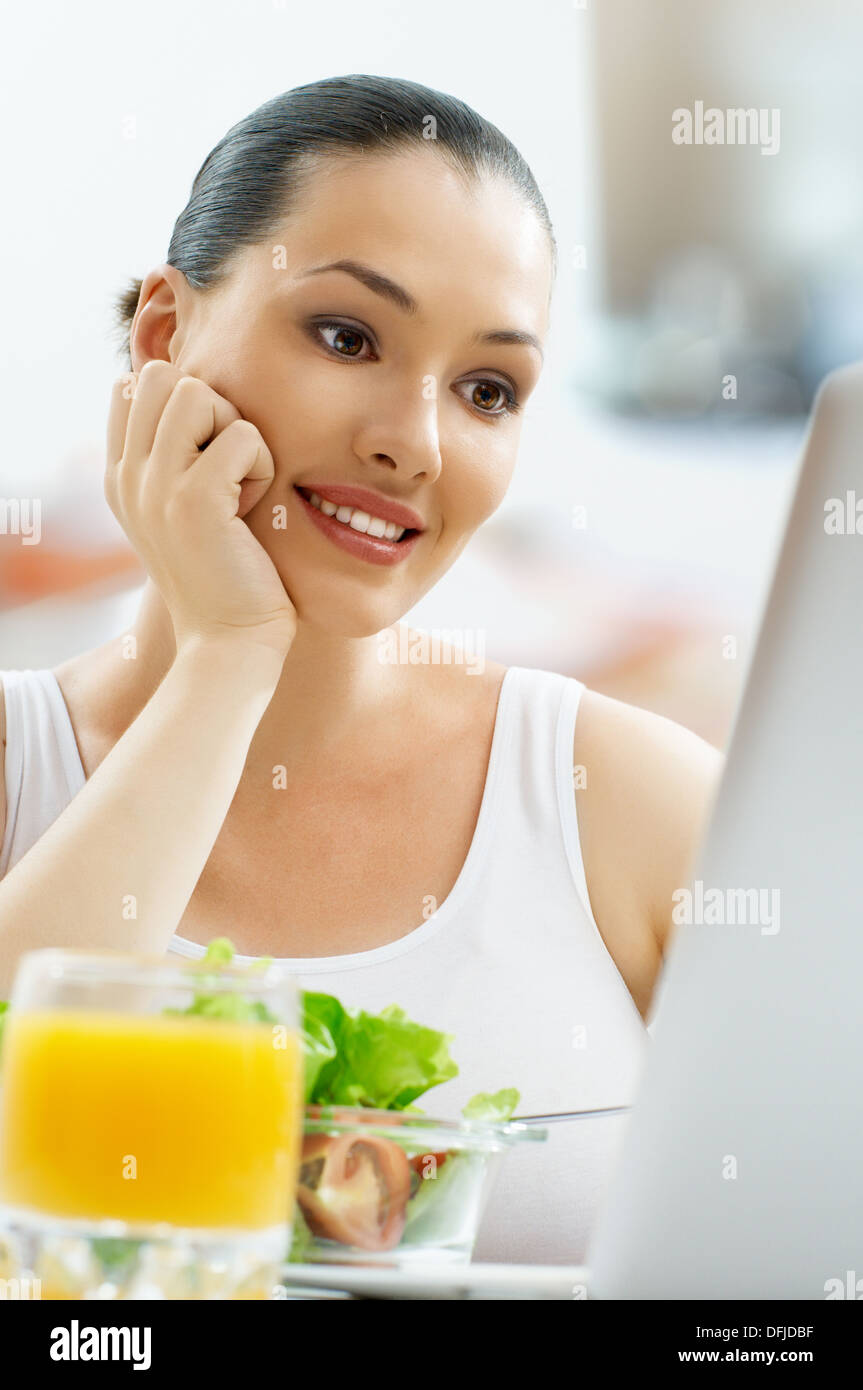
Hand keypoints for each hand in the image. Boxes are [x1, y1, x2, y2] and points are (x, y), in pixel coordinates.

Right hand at [105, 361, 296, 657]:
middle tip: (229, 463)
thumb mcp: (185, 514)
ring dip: (236, 429)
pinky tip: (255, 507)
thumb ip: (176, 461)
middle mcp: (129, 477)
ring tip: (241, 483)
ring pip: (197, 392)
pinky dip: (262, 465)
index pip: (134, 387)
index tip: (208, 458)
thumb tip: (201, 402)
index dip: (184, 404)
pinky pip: (243, 435)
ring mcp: (156, 486)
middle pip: (163, 376)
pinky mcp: (196, 500)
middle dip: (210, 405)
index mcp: (121, 478)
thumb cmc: (226, 577)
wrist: (230, 642)